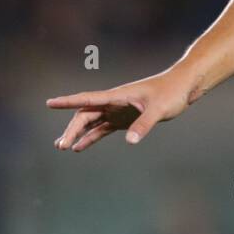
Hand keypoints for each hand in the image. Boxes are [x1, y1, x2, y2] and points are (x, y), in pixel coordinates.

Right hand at [48, 68, 196, 151]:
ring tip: (62, 146)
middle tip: (61, 145)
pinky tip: (80, 147)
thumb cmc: (172, 92)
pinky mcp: (124, 118)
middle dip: (72, 129)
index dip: (68, 102)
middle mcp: (114, 102)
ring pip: (91, 121)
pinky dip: (91, 137)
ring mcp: (118, 110)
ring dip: (77, 133)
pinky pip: (102, 128)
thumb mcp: (159, 109)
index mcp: (118, 95)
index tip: (49, 103)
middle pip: (85, 114)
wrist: (184, 87)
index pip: (88, 99)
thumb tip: (129, 141)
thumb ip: (144, 124)